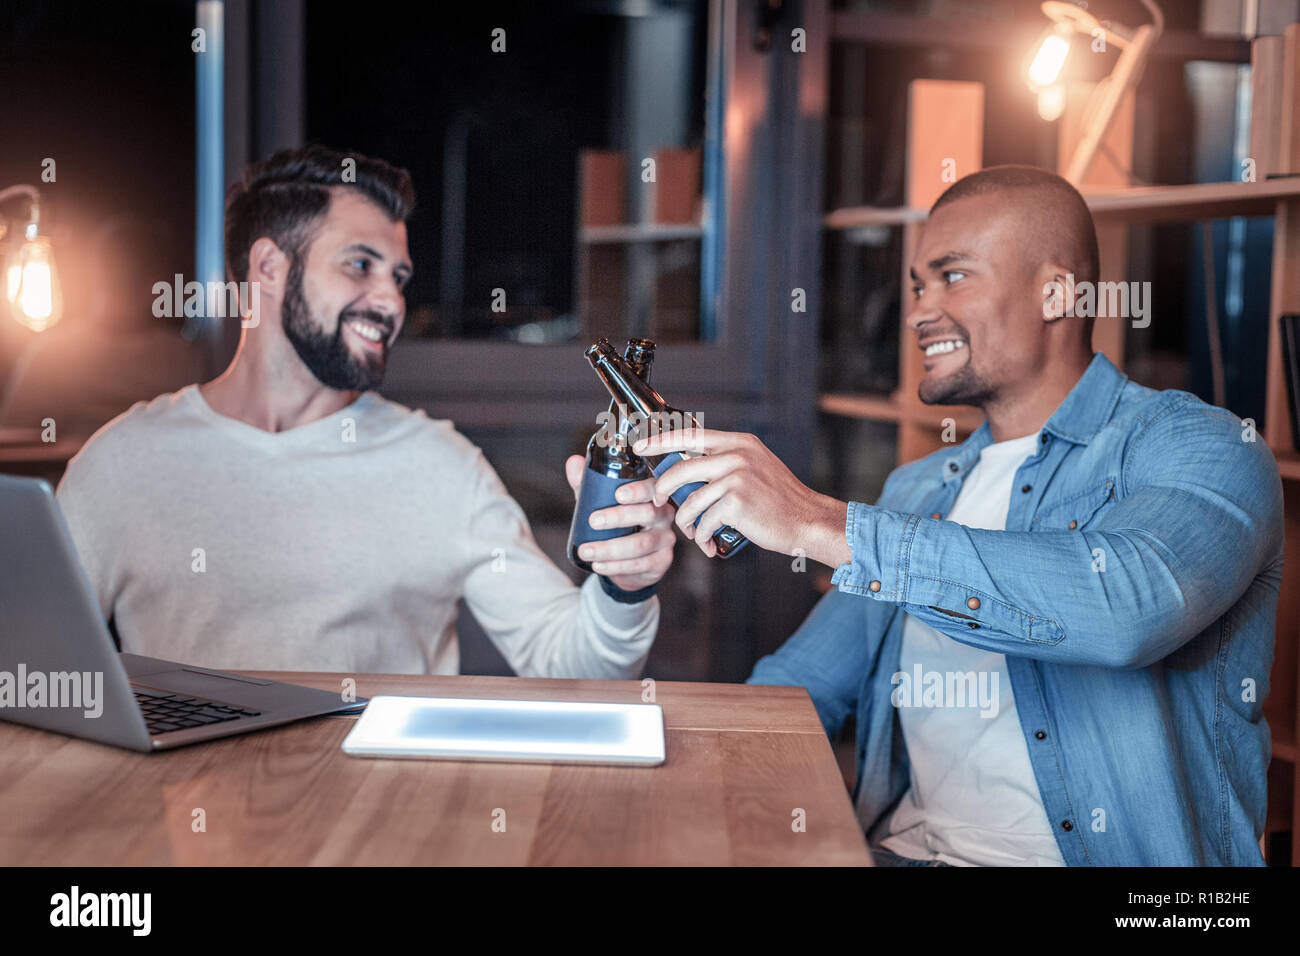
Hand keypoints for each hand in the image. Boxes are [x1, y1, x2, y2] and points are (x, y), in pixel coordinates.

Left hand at [564, 455, 675, 590]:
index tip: (617, 494)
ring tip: (585, 550)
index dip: (638, 490)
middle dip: (617, 517)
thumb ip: (588, 485)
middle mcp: (664, 515)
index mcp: (652, 496)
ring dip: (610, 548)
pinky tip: (598, 565)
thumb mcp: (601, 503)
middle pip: (646, 514)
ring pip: (640, 544)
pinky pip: (639, 565)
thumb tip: (573, 462)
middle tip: (592, 521)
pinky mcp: (661, 562)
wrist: (627, 562)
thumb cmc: (616, 525)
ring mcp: (665, 540)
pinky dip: (616, 566)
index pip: (651, 488)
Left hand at [633, 429, 851, 566]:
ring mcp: (736, 478)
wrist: (806, 520)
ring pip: (689, 502)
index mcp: (738, 443)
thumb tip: (688, 465)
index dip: (660, 441)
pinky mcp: (736, 503)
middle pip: (680, 470)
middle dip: (661, 489)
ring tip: (692, 533)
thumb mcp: (755, 466)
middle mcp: (736, 455)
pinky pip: (703, 522)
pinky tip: (708, 542)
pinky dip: (701, 536)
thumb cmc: (779, 499)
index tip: (641, 447)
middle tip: (657, 502)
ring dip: (685, 523)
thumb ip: (726, 460)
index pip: (690, 435)